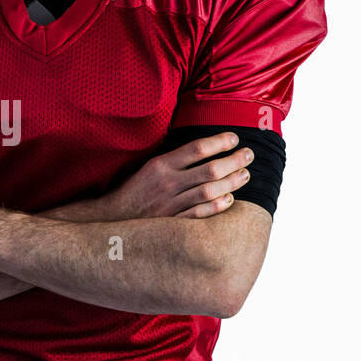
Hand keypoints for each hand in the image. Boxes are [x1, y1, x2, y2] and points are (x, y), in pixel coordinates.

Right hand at [98, 132, 254, 219]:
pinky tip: (230, 199)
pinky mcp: (173, 222)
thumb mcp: (147, 167)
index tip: (234, 138)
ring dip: (232, 182)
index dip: (220, 142)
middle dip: (234, 160)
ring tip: (245, 174)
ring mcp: (171, 204)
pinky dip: (218, 206)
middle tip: (249, 155)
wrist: (111, 218)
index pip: (197, 148)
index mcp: (160, 165)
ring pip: (210, 191)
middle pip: (210, 169)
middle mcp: (168, 183)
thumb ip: (172, 159)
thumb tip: (202, 147)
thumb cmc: (132, 190)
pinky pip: (201, 214)